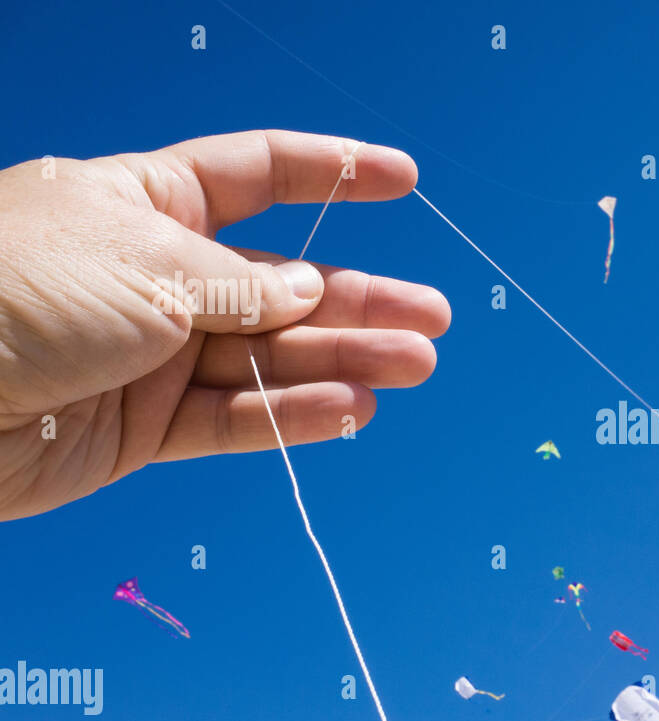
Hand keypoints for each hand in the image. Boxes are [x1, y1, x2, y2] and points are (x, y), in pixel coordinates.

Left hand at [0, 130, 450, 520]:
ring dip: (345, 362)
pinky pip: (234, 420)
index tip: (402, 177)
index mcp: (145, 203)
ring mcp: (153, 356)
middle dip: (360, 298)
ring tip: (416, 364)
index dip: (330, 172)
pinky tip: (353, 410)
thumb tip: (310, 290)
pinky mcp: (142, 428)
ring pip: (269, 359)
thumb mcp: (144, 264)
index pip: (254, 175)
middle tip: (434, 318)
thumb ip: (239, 286)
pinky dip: (291, 418)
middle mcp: (158, 277)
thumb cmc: (15, 295)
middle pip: (282, 285)